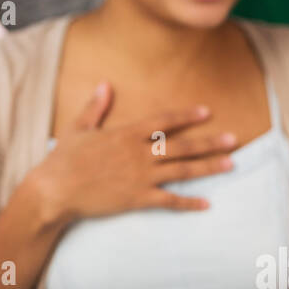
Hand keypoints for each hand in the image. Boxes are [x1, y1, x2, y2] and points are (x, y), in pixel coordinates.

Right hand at [28, 82, 235, 226]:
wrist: (55, 191)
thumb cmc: (63, 160)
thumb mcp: (78, 128)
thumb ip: (95, 107)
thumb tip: (105, 85)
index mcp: (126, 134)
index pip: (163, 121)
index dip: (186, 116)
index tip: (206, 112)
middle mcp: (138, 154)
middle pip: (182, 146)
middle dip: (210, 142)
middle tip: (234, 139)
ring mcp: (140, 177)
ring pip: (182, 171)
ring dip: (208, 167)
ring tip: (230, 164)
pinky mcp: (137, 199)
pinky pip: (169, 201)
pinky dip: (189, 203)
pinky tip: (207, 203)